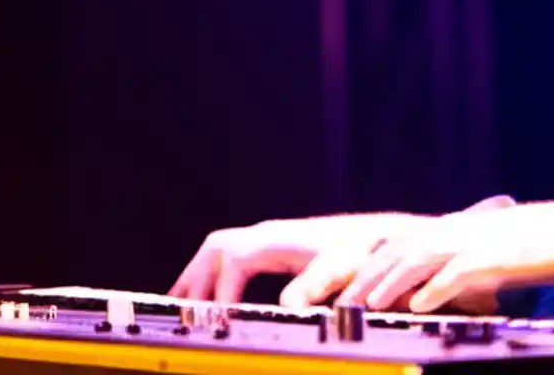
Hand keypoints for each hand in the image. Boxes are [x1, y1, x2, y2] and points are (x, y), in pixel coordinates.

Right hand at [167, 213, 425, 304]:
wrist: (375, 234)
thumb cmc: (359, 252)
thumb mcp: (340, 270)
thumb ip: (314, 287)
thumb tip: (288, 307)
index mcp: (278, 240)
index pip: (235, 261)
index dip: (222, 291)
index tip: (218, 319)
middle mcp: (267, 234)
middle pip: (216, 251)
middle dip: (197, 283)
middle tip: (188, 318)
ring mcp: (266, 238)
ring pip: (217, 251)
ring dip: (196, 276)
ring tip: (179, 307)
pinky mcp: (270, 247)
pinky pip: (227, 256)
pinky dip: (209, 274)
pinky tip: (205, 296)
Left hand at [339, 200, 553, 312]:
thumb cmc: (530, 246)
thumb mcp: (483, 253)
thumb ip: (453, 268)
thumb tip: (424, 293)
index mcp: (448, 231)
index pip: (396, 247)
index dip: (366, 267)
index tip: (340, 287)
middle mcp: (452, 232)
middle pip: (397, 253)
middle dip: (364, 277)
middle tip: (336, 300)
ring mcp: (470, 243)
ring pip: (418, 260)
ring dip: (389, 283)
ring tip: (366, 304)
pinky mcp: (491, 258)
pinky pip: (456, 274)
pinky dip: (434, 289)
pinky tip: (418, 305)